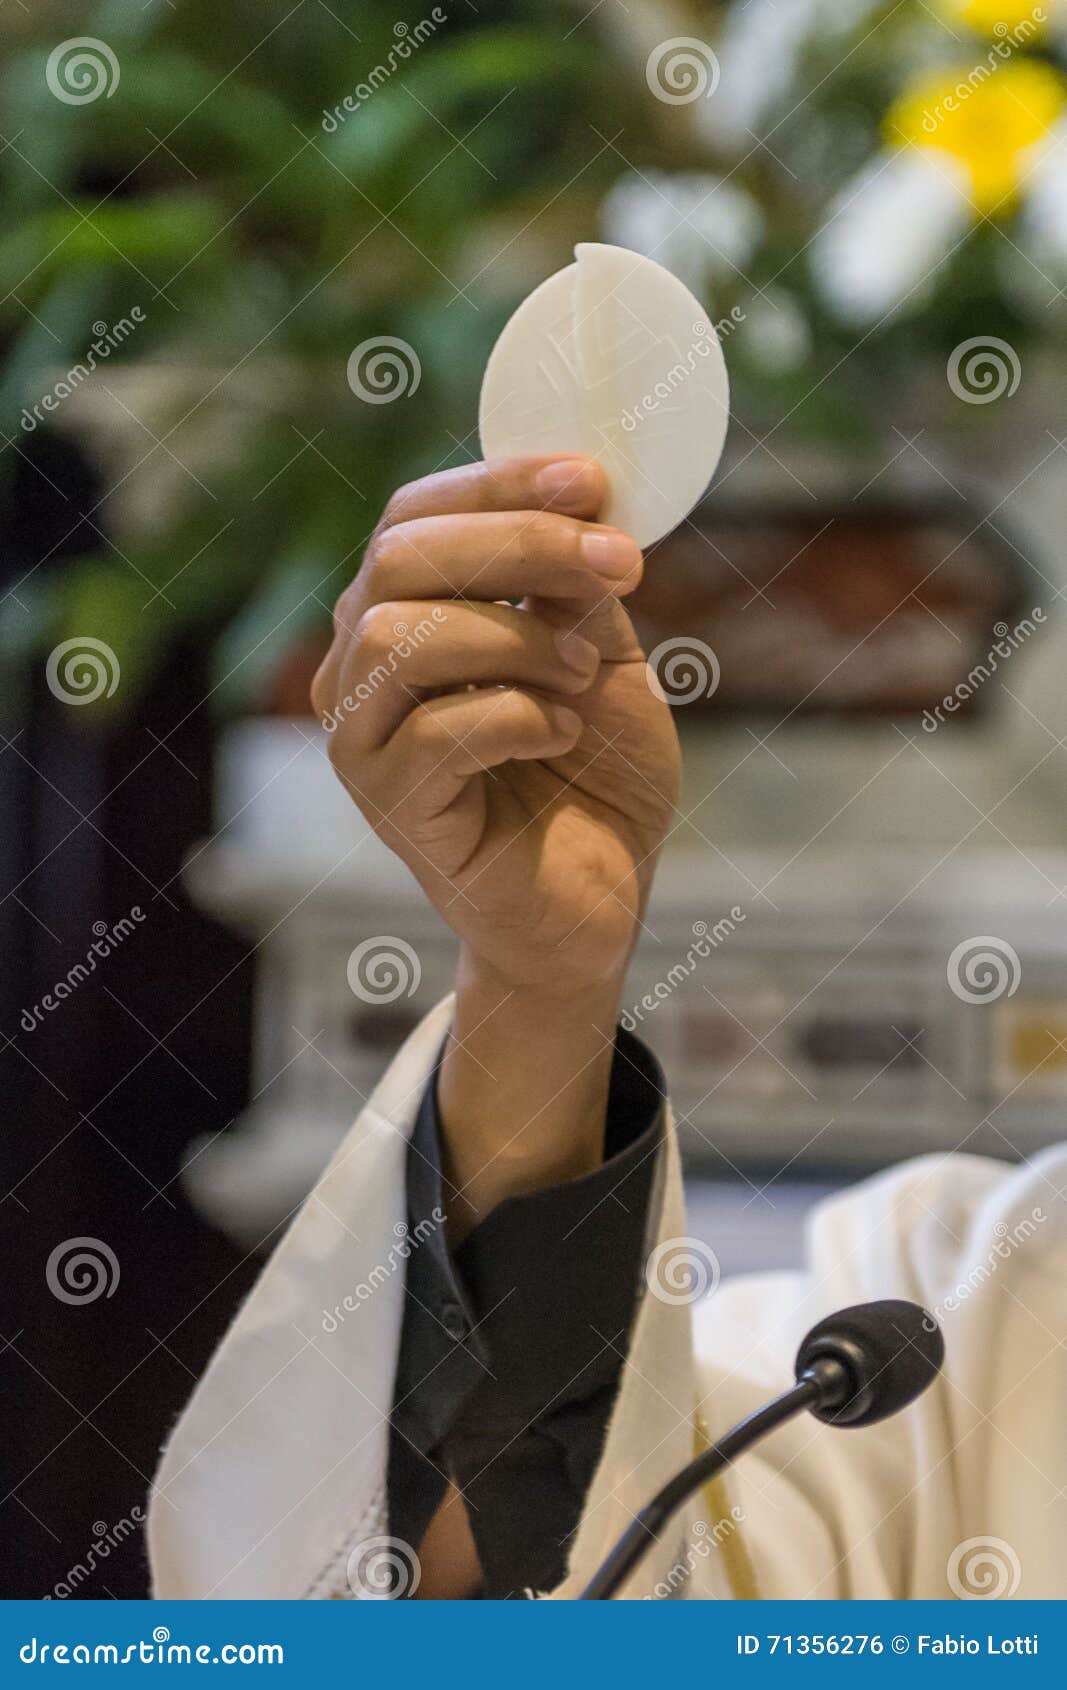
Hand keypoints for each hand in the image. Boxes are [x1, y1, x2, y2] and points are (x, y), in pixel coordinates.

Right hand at [312, 455, 679, 997]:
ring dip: (516, 640)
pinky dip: (517, 717)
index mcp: (402, 615)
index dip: (497, 482)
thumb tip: (577, 506)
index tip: (591, 479)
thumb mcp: (603, 659)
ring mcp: (362, 740)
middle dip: (520, 544)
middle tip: (618, 568)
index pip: (413, 517)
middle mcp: (360, 669)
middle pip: (398, 559)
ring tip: (584, 675)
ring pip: (400, 637)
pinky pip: (434, 731)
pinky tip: (561, 734)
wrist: (598, 900)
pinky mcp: (390, 807)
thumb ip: (575, 591)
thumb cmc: (594, 778)